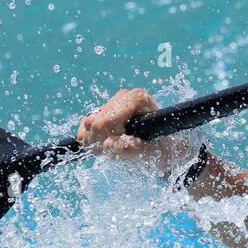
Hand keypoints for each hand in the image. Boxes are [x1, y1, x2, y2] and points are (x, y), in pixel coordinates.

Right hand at [76, 88, 198, 176]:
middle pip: (94, 122)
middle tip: (119, 149)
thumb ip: (132, 149)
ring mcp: (113, 102)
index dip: (108, 139)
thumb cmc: (161, 148)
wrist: (163, 148)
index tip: (120, 146)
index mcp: (137, 99)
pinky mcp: (103, 111)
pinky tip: (107, 143)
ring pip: (87, 124)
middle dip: (102, 141)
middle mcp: (124, 96)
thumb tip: (110, 145)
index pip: (106, 121)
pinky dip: (91, 139)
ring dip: (97, 141)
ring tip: (116, 146)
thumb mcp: (151, 152)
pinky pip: (84, 126)